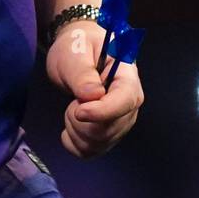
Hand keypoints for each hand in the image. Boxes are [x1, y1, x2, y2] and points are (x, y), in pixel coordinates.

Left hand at [45, 18, 144, 158]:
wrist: (77, 52)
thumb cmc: (78, 46)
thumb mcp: (74, 51)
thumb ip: (82, 72)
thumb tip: (92, 96)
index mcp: (127, 76)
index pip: (125, 100)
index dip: (103, 111)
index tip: (78, 110)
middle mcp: (130, 102)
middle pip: (111, 128)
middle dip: (83, 121)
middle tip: (71, 101)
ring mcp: (120, 120)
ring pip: (100, 143)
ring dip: (77, 131)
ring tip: (71, 108)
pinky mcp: (108, 133)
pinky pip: (93, 151)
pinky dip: (76, 144)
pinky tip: (69, 129)